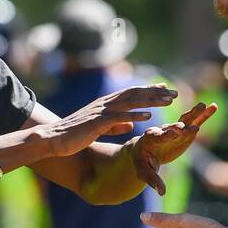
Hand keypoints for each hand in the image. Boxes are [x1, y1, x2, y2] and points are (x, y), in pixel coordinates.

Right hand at [36, 84, 177, 158]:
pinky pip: (119, 118)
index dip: (148, 89)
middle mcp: (104, 104)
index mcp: (105, 104)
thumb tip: (131, 126)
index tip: (165, 88)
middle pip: (134, 94)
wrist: (53, 139)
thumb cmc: (74, 135)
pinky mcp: (96, 123)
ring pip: (130, 102)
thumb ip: (115, 125)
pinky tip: (148, 117)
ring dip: (150, 101)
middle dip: (155, 93)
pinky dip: (134, 116)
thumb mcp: (98, 128)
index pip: (130, 92)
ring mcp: (100, 112)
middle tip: (174, 93)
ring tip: (168, 101)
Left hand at [128, 102, 217, 193]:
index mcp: (151, 139)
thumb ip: (153, 181)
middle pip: (174, 126)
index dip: (169, 133)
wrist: (143, 152)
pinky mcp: (184, 130)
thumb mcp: (144, 172)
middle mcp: (163, 130)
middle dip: (182, 125)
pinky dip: (203, 115)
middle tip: (190, 123)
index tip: (178, 129)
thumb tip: (162, 192)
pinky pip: (194, 121)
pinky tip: (214, 107)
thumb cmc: (142, 163)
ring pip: (186, 120)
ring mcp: (175, 129)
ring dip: (195, 113)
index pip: (161, 135)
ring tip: (204, 106)